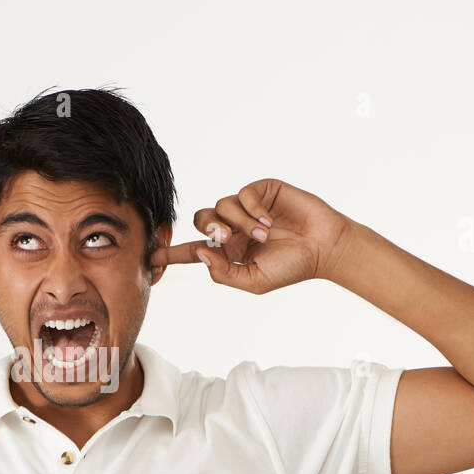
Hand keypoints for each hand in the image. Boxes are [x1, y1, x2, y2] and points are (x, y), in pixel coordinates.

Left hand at [152, 178, 353, 292]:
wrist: (323, 248)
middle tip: (225, 238)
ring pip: (220, 206)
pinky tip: (268, 221)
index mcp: (228, 251)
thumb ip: (225, 273)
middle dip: (208, 229)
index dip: (172, 253)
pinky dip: (252, 209)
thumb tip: (200, 254)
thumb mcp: (254, 281)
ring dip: (239, 222)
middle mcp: (233, 228)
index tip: (150, 258)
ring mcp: (246, 209)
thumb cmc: (292, 268)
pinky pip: (241, 194)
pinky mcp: (261, 192)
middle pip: (201, 220)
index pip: (194, 251)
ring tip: (263, 236)